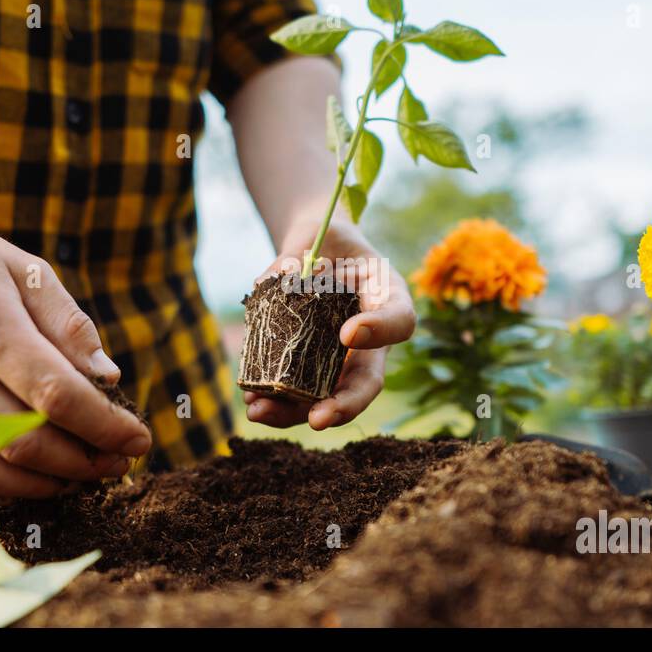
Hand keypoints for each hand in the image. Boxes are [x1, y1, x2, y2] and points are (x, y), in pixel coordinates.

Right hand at [0, 200, 150, 507]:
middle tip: (116, 463)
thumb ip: (69, 326)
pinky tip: (28, 478)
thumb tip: (110, 380)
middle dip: (84, 461)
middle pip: (25, 440)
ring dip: (44, 484)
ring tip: (79, 474)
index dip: (105, 426)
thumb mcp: (26, 269)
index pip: (56, 393)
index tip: (139, 439)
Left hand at [243, 220, 414, 429]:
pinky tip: (252, 401)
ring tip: (260, 411)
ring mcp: (342, 357)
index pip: (399, 321)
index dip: (379, 332)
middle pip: (366, 382)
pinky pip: (297, 391)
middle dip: (342, 405)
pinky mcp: (311, 365)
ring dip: (294, 411)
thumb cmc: (330, 239)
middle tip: (319, 418)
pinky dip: (274, 399)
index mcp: (387, 301)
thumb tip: (274, 279)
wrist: (316, 250)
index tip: (347, 333)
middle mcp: (370, 339)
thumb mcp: (324, 233)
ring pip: (328, 396)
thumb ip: (298, 254)